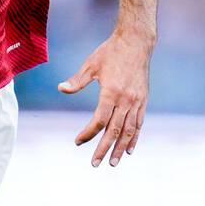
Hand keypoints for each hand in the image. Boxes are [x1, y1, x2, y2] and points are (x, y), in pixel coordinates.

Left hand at [57, 29, 151, 166]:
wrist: (136, 41)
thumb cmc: (111, 52)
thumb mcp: (91, 64)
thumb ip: (77, 80)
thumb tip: (61, 88)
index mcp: (111, 91)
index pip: (99, 120)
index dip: (88, 133)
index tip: (78, 141)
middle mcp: (126, 99)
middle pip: (114, 130)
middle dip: (104, 149)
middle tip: (95, 164)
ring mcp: (137, 101)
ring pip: (128, 130)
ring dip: (120, 148)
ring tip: (113, 163)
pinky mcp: (143, 99)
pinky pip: (139, 123)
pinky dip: (134, 137)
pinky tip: (129, 149)